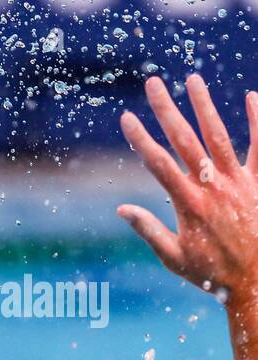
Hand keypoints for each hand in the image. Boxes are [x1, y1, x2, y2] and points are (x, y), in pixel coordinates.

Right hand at [118, 75, 257, 304]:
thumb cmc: (212, 274)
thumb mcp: (174, 259)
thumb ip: (149, 230)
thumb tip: (121, 209)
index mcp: (189, 205)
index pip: (158, 164)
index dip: (140, 139)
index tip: (126, 118)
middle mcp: (213, 187)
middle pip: (185, 140)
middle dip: (167, 110)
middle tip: (153, 84)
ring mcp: (240, 182)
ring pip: (219, 136)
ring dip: (205, 106)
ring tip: (192, 79)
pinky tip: (252, 97)